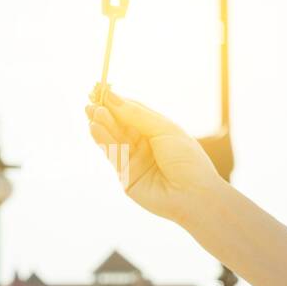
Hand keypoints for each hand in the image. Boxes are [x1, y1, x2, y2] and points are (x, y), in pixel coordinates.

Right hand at [85, 84, 222, 223]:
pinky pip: (112, 155)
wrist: (195, 195)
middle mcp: (145, 145)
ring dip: (102, 125)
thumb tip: (112, 98)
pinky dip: (103, 141)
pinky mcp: (126, 176)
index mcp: (159, 131)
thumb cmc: (187, 160)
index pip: (133, 112)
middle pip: (120, 124)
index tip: (101, 90)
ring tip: (92, 112)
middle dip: (106, 113)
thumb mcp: (165, 130)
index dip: (117, 102)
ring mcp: (135, 160)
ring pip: (114, 139)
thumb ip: (137, 115)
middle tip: (92, 102)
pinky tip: (95, 128)